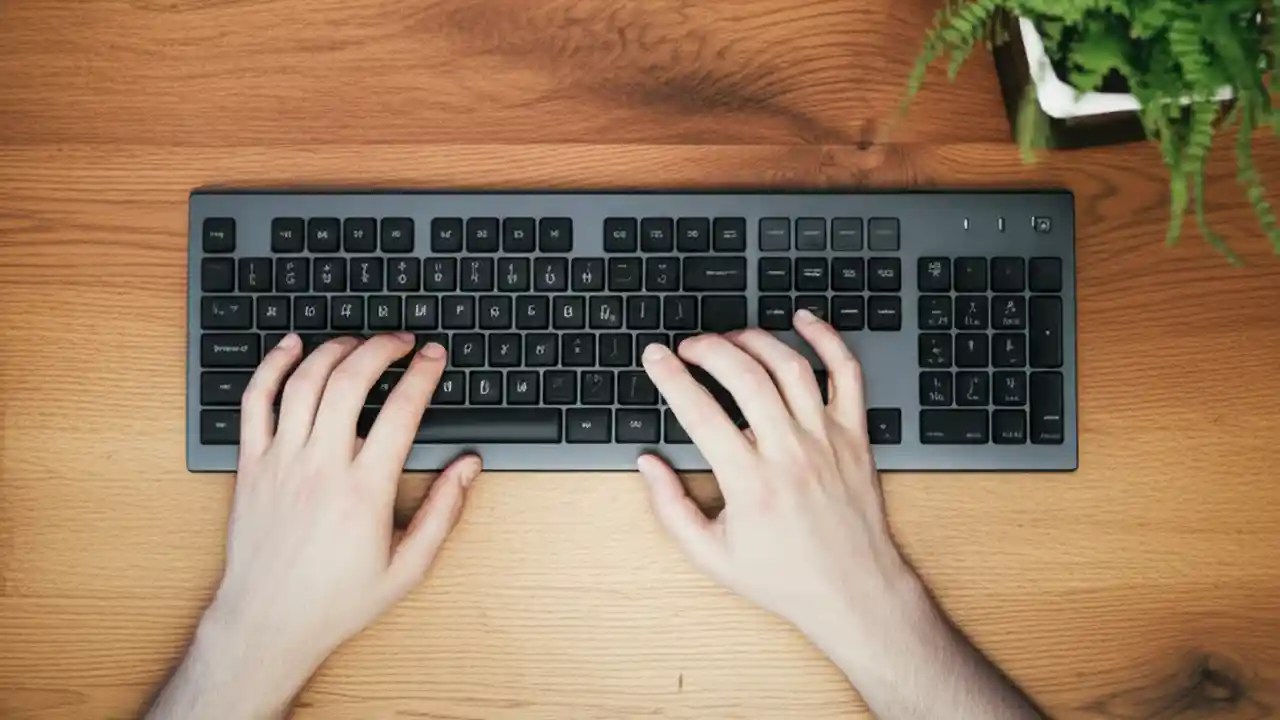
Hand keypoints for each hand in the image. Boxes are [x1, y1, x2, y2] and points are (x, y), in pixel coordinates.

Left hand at [150, 332, 480, 719]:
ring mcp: (281, 462)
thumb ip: (443, 513)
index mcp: (364, 490)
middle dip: (381, 348)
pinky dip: (272, 366)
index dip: (422, 374)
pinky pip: (255, 401)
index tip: (433, 356)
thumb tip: (467, 467)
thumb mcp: (407, 568)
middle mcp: (320, 467)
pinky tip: (291, 348)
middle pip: (350, 382)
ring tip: (358, 342)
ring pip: (304, 382)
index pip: (401, 411)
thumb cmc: (336, 600)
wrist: (268, 623)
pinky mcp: (251, 465)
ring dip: (334, 350)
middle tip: (401, 341)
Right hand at [639, 312, 1039, 718]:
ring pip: (791, 367)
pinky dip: (827, 340)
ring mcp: (827, 439)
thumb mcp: (710, 556)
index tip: (656, 357)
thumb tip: (648, 464)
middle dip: (708, 349)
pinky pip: (847, 374)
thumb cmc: (784, 577)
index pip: (701, 411)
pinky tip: (803, 321)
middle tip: (689, 347)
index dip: (671, 377)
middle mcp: (790, 452)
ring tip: (729, 339)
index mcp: (750, 482)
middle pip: (745, 376)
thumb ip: (670, 508)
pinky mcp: (855, 435)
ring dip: (754, 341)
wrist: (853, 591)